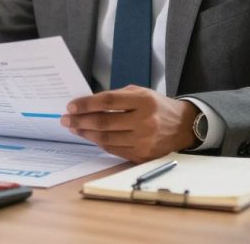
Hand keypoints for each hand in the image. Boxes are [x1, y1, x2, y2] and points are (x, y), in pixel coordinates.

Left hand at [61, 85, 197, 162]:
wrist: (183, 127)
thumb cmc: (156, 106)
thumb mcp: (141, 93)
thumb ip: (116, 97)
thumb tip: (87, 105)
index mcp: (144, 101)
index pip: (108, 101)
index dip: (86, 104)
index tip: (71, 106)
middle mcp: (145, 121)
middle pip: (104, 122)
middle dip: (80, 120)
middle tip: (65, 119)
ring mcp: (144, 141)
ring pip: (106, 138)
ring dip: (86, 133)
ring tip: (74, 128)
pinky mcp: (143, 155)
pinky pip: (114, 150)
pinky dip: (99, 143)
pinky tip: (90, 136)